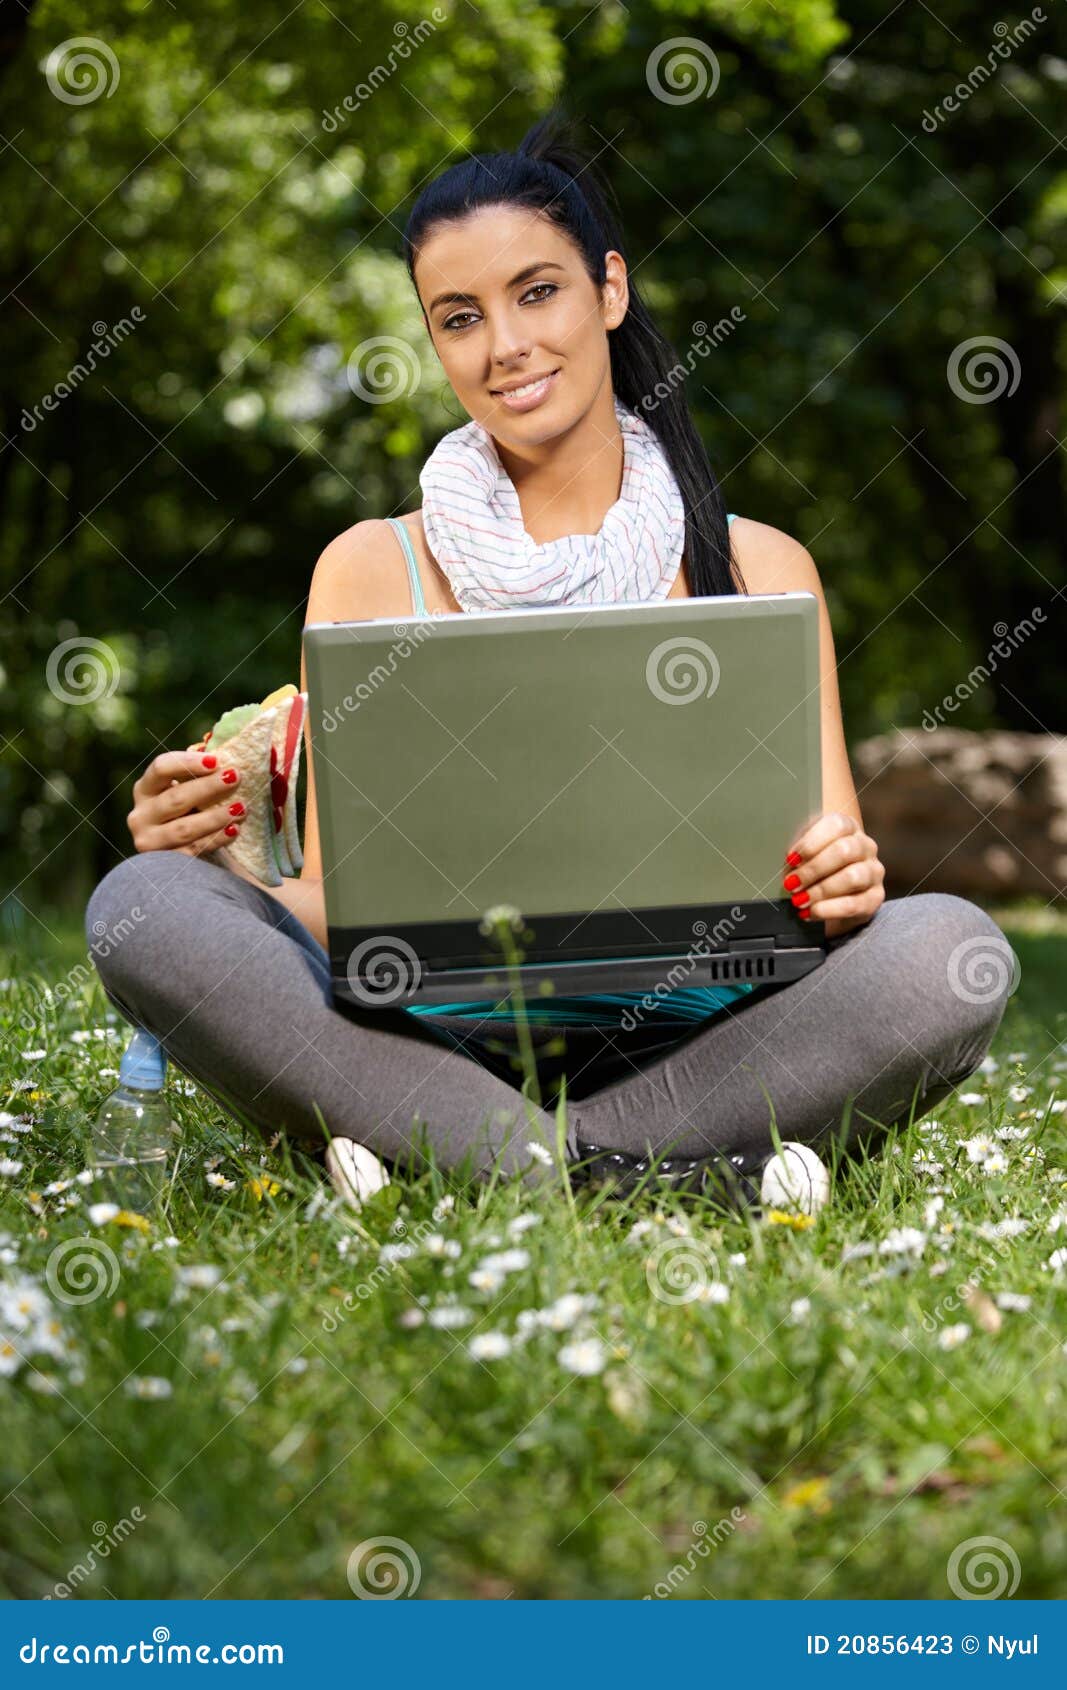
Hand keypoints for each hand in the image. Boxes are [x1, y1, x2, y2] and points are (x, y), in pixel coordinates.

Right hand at [126, 746, 246, 859]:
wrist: (184, 855)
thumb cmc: (190, 813)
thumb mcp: (189, 792)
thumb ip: (200, 775)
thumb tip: (229, 752)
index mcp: (145, 789)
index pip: (160, 768)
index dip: (187, 762)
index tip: (216, 761)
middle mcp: (140, 815)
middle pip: (176, 798)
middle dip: (209, 788)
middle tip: (236, 778)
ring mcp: (149, 841)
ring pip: (184, 828)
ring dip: (216, 817)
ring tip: (241, 808)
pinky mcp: (164, 864)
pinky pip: (193, 850)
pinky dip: (216, 839)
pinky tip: (234, 830)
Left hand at [782, 810, 885, 938]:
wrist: (830, 900)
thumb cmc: (812, 870)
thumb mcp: (802, 854)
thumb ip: (796, 853)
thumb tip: (789, 863)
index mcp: (848, 828)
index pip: (836, 826)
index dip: (811, 843)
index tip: (791, 859)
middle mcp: (865, 846)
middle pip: (844, 851)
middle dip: (813, 869)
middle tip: (791, 884)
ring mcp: (873, 871)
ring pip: (852, 877)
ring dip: (820, 890)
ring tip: (799, 901)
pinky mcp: (875, 898)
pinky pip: (854, 904)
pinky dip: (828, 910)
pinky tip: (811, 912)